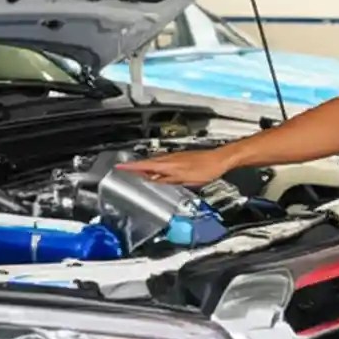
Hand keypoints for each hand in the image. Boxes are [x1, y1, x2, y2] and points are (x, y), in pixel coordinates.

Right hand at [115, 148, 233, 185]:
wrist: (219, 160)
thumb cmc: (205, 169)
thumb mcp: (184, 180)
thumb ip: (167, 180)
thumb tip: (154, 180)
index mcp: (168, 164)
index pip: (144, 165)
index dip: (130, 167)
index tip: (119, 167)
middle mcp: (170, 158)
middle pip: (147, 163)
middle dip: (135, 167)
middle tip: (125, 171)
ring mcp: (175, 157)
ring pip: (155, 163)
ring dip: (146, 167)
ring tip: (139, 174)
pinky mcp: (181, 158)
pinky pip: (163, 163)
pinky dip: (156, 167)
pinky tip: (159, 173)